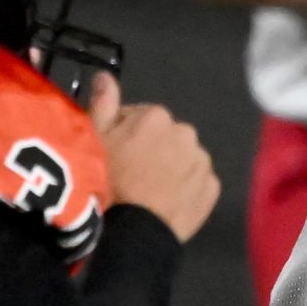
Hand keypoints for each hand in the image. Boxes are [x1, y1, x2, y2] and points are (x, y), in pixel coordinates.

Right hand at [87, 71, 219, 240]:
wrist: (134, 229)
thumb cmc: (107, 181)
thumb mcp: (95, 139)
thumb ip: (103, 103)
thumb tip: (105, 76)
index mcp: (156, 116)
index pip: (139, 118)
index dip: (124, 136)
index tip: (115, 155)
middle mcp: (186, 132)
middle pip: (165, 138)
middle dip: (152, 150)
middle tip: (132, 175)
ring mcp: (202, 161)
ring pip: (183, 160)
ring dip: (171, 169)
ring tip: (149, 192)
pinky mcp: (212, 188)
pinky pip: (197, 184)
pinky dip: (186, 190)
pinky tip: (166, 203)